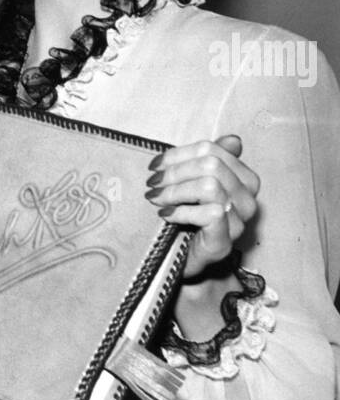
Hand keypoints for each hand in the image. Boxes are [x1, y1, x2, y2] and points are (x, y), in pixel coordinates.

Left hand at [146, 134, 259, 279]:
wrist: (181, 260)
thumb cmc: (186, 219)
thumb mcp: (194, 184)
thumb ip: (208, 160)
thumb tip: (232, 139)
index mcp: (244, 178)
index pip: (212, 149)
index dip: (178, 154)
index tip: (154, 165)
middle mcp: (248, 198)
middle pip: (211, 165)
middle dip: (175, 172)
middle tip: (152, 184)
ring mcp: (240, 221)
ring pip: (209, 186)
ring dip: (175, 191)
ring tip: (155, 199)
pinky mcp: (226, 241)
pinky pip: (209, 214)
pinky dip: (181, 211)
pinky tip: (165, 214)